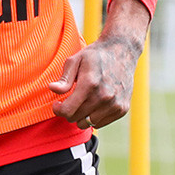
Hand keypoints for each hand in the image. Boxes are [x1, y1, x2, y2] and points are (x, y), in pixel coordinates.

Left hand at [50, 0, 148, 128]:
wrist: (122, 51)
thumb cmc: (95, 56)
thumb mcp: (75, 61)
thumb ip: (64, 78)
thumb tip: (52, 89)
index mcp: (90, 84)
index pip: (68, 111)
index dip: (58, 109)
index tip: (57, 104)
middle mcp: (104, 96)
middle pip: (76, 118)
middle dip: (69, 111)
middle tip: (70, 101)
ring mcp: (115, 104)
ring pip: (88, 123)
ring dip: (82, 115)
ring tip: (83, 102)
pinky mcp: (122, 109)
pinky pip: (100, 123)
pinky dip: (95, 117)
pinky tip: (94, 104)